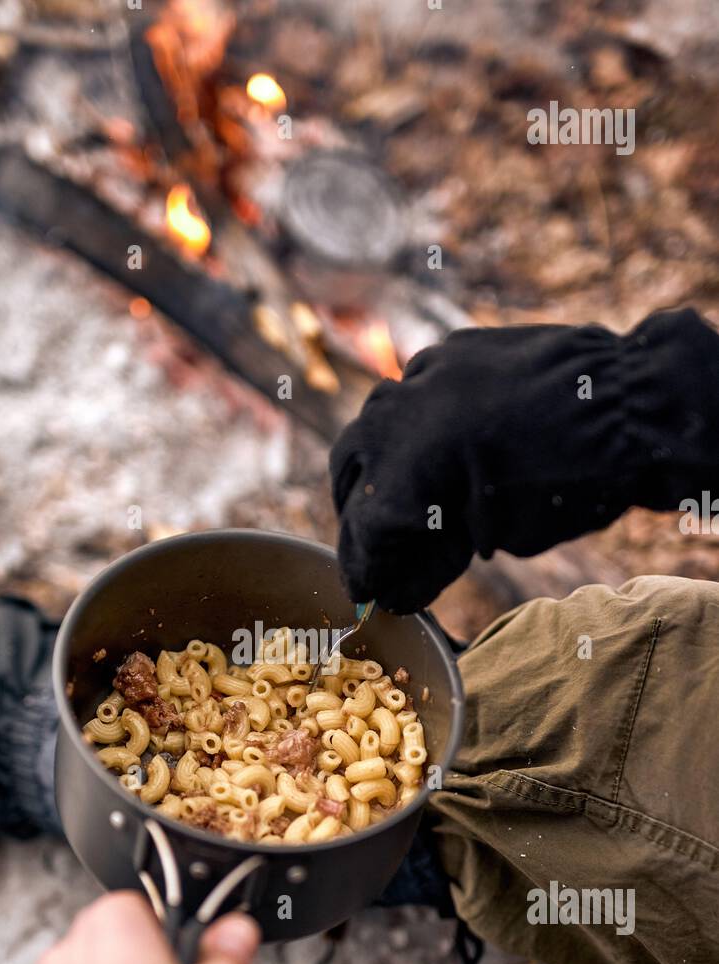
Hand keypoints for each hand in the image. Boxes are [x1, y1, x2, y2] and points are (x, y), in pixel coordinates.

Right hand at [330, 319, 637, 612]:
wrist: (632, 399)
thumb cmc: (569, 484)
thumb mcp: (499, 536)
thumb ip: (438, 556)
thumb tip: (402, 585)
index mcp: (399, 474)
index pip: (362, 532)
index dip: (364, 570)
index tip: (367, 593)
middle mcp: (393, 419)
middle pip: (351, 472)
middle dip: (357, 514)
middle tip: (372, 544)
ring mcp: (421, 376)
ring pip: (376, 421)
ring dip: (380, 462)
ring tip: (401, 494)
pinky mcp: (454, 349)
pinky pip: (417, 389)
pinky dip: (420, 424)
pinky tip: (443, 444)